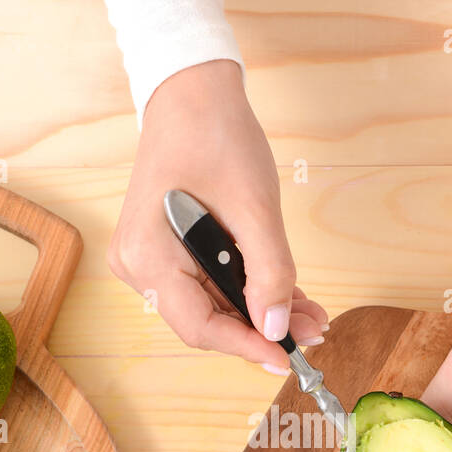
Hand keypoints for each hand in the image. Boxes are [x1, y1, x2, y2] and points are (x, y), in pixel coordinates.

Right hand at [108, 59, 327, 369]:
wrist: (193, 94)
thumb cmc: (214, 135)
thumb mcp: (254, 208)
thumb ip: (269, 273)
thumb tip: (277, 328)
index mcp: (146, 255)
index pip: (199, 326)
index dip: (246, 346)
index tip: (287, 356)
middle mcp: (138, 265)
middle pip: (206, 320)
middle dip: (261, 329)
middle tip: (312, 332)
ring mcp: (149, 260)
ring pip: (212, 306)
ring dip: (260, 313)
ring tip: (309, 315)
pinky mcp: (167, 252)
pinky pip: (209, 285)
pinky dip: (247, 292)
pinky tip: (287, 297)